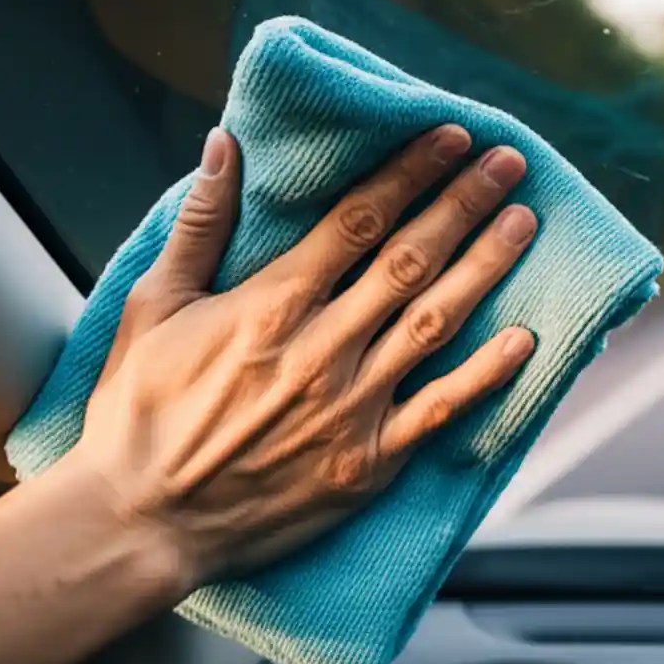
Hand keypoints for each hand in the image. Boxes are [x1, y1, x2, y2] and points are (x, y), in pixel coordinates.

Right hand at [69, 125, 535, 592]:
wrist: (142, 522)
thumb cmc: (140, 414)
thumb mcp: (150, 307)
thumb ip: (199, 225)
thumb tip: (223, 146)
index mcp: (272, 304)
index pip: (359, 220)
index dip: (412, 174)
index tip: (451, 140)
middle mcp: (322, 348)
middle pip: (410, 260)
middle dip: (464, 205)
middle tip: (508, 165)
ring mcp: (352, 407)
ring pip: (435, 321)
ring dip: (485, 267)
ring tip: (523, 225)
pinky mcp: (369, 462)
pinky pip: (440, 409)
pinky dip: (485, 374)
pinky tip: (523, 340)